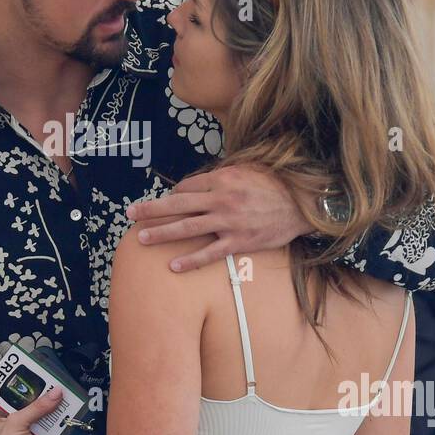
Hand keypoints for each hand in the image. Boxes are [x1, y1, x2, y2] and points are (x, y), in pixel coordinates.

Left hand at [0, 387, 63, 434]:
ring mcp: (28, 433)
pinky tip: (68, 411)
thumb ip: (37, 407)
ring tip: (66, 394)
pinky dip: (58, 421)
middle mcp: (13, 423)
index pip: (10, 394)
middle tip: (56, 382)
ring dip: (52, 407)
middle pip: (29, 404)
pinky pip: (51, 428)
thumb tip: (57, 391)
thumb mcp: (17, 423)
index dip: (22, 384)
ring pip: (42, 415)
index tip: (37, 373)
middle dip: (42, 395)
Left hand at [125, 164, 305, 271]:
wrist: (305, 203)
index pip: (187, 186)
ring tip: (141, 238)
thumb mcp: (248, 168)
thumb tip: (201, 181)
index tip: (164, 202)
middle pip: (178, 204)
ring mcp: (229, 222)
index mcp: (222, 178)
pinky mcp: (240, 241)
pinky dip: (190, 260)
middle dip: (151, 209)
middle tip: (130, 213)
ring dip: (161, 233)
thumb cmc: (277, 184)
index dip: (173, 195)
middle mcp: (221, 199)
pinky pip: (210, 252)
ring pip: (187, 227)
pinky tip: (173, 265)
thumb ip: (223, 174)